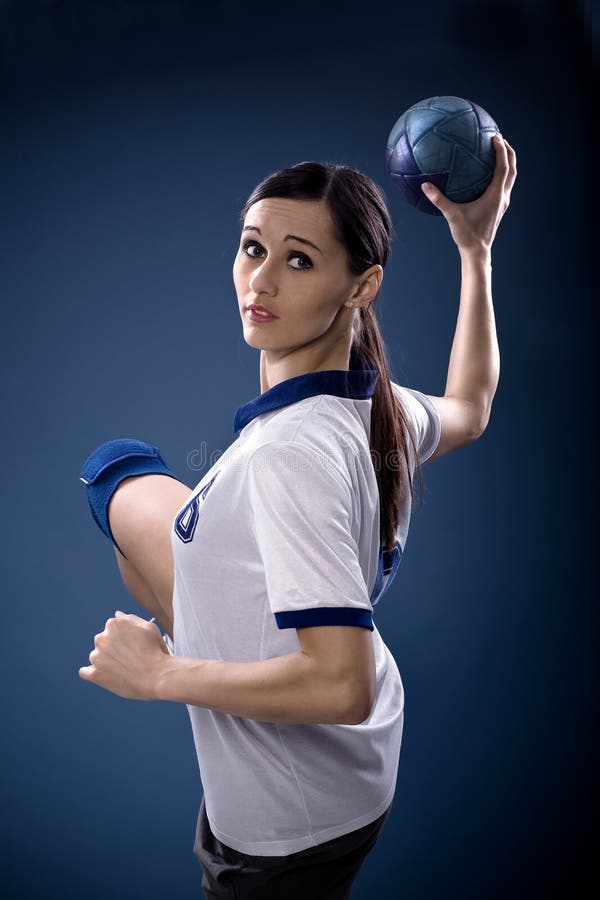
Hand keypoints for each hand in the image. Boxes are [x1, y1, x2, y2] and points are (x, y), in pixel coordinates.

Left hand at [79, 611, 168, 699]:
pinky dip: (93, 673)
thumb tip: (117, 615)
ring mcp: (96, 657)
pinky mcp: (94, 674)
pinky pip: (85, 672)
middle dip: (113, 649)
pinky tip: (104, 675)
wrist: (157, 676)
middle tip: (129, 658)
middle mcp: (101, 638)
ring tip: (123, 669)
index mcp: (113, 624)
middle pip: (103, 642)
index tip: (131, 645)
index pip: (112, 629)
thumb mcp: (148, 627)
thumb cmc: (155, 651)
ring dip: (105, 661)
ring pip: (96, 656)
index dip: (123, 638)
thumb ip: (130, 619)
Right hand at [421, 134, 516, 252]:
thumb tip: (425, 185)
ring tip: (498, 151)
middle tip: (499, 138)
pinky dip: (500, 174)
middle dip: (508, 152)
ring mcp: (503, 203)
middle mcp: (503, 197)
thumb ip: (439, 200)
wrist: (478, 252)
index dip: (501, 150)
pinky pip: (503, 185)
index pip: (503, 167)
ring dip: (507, 162)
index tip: (495, 136)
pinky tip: (487, 173)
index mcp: (496, 196)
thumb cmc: (466, 235)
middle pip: (512, 169)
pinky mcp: (499, 207)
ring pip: (511, 177)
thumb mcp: (452, 216)